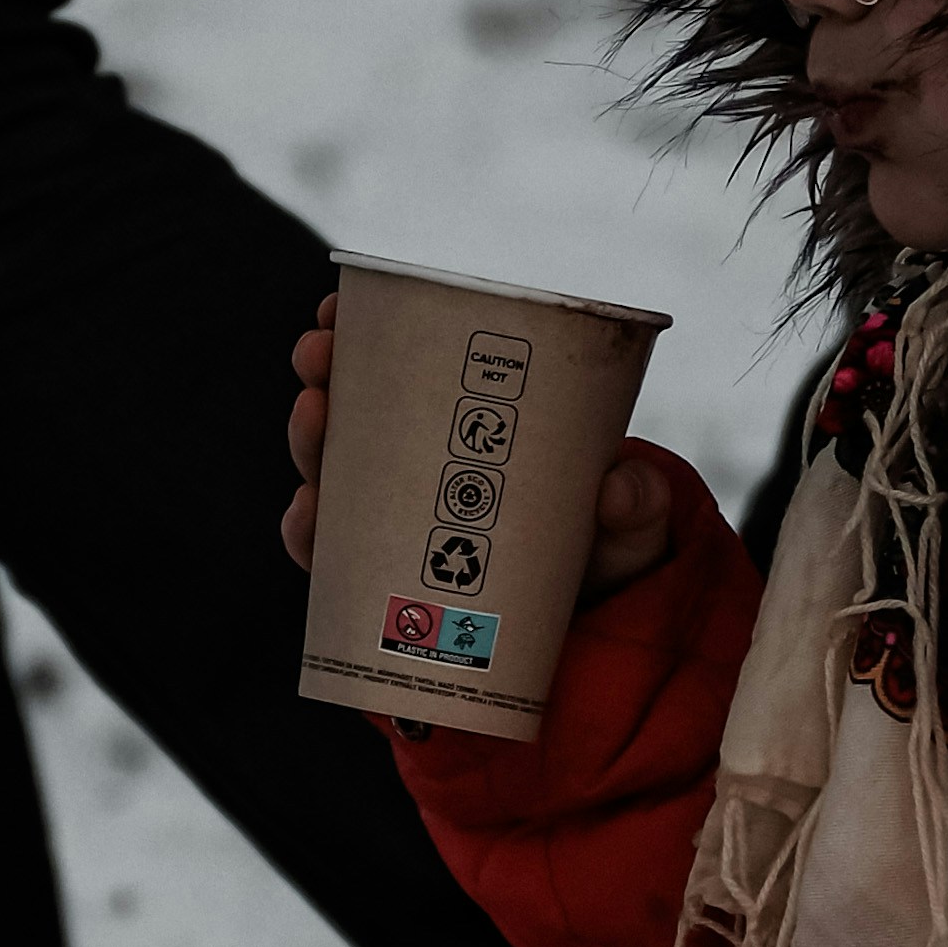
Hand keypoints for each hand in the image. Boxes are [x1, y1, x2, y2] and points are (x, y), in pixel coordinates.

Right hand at [284, 296, 672, 599]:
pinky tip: (310, 513)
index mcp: (475, 436)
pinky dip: (310, 535)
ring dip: (311, 441)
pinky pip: (330, 558)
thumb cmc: (605, 562)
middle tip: (320, 354)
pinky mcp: (381, 588)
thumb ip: (637, 505)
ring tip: (314, 414)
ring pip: (332, 476)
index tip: (344, 306)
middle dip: (326, 375)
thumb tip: (620, 487)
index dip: (367, 334)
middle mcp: (423, 473)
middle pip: (355, 414)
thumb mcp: (630, 524)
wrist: (593, 640)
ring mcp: (396, 529)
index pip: (410, 372)